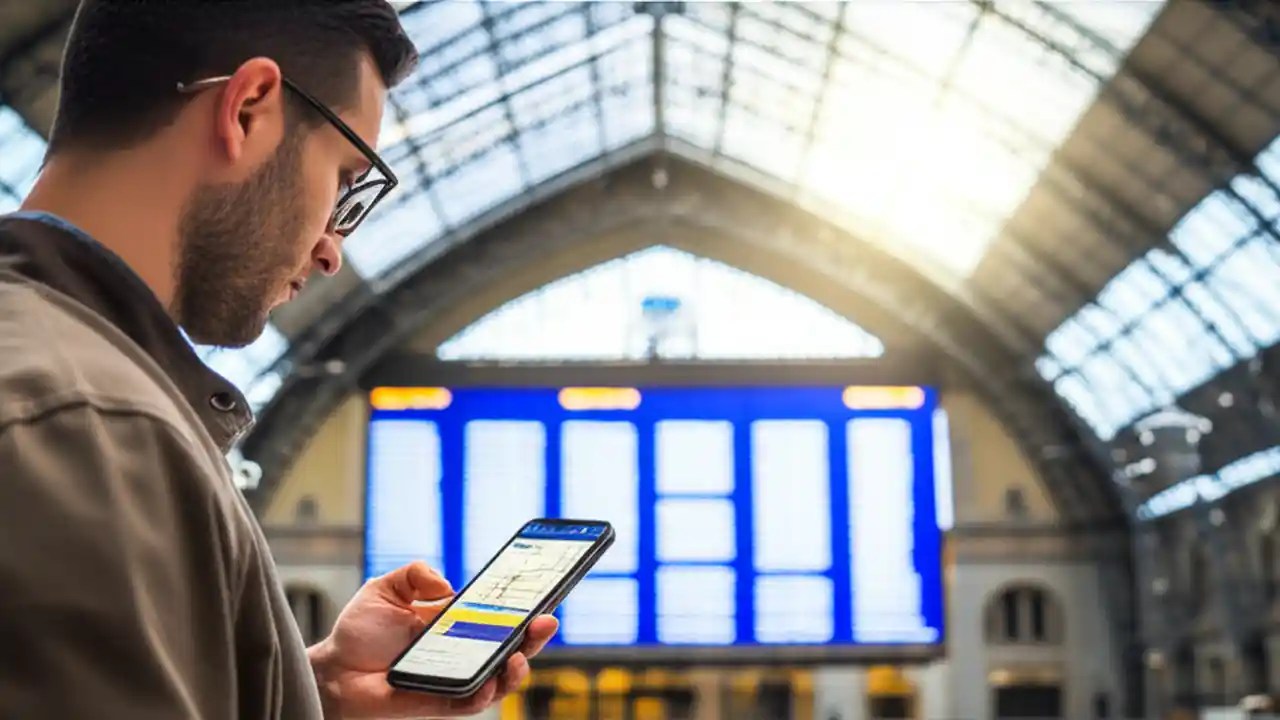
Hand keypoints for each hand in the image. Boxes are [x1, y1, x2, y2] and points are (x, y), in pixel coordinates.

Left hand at [307, 561, 558, 718]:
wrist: (333, 669)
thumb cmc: (359, 630)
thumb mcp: (386, 588)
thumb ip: (415, 574)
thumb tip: (447, 585)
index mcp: (456, 623)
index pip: (499, 617)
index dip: (525, 609)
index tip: (544, 596)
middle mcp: (462, 652)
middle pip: (510, 648)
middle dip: (534, 638)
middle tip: (546, 623)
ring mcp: (453, 678)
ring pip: (498, 680)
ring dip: (516, 671)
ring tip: (518, 657)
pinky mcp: (439, 702)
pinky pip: (469, 703)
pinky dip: (484, 693)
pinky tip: (489, 680)